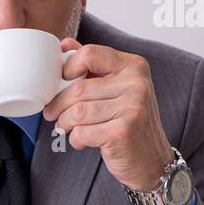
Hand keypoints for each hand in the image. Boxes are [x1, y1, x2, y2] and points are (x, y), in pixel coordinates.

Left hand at [42, 38, 172, 191]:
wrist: (151, 160)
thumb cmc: (128, 121)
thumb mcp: (116, 88)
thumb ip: (92, 65)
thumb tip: (65, 44)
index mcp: (133, 66)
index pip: (90, 54)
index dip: (68, 67)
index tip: (61, 81)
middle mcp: (136, 84)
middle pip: (77, 88)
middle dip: (58, 104)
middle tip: (52, 114)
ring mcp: (132, 107)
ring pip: (76, 111)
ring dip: (64, 123)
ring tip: (67, 128)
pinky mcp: (123, 132)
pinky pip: (81, 132)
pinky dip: (75, 139)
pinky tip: (82, 141)